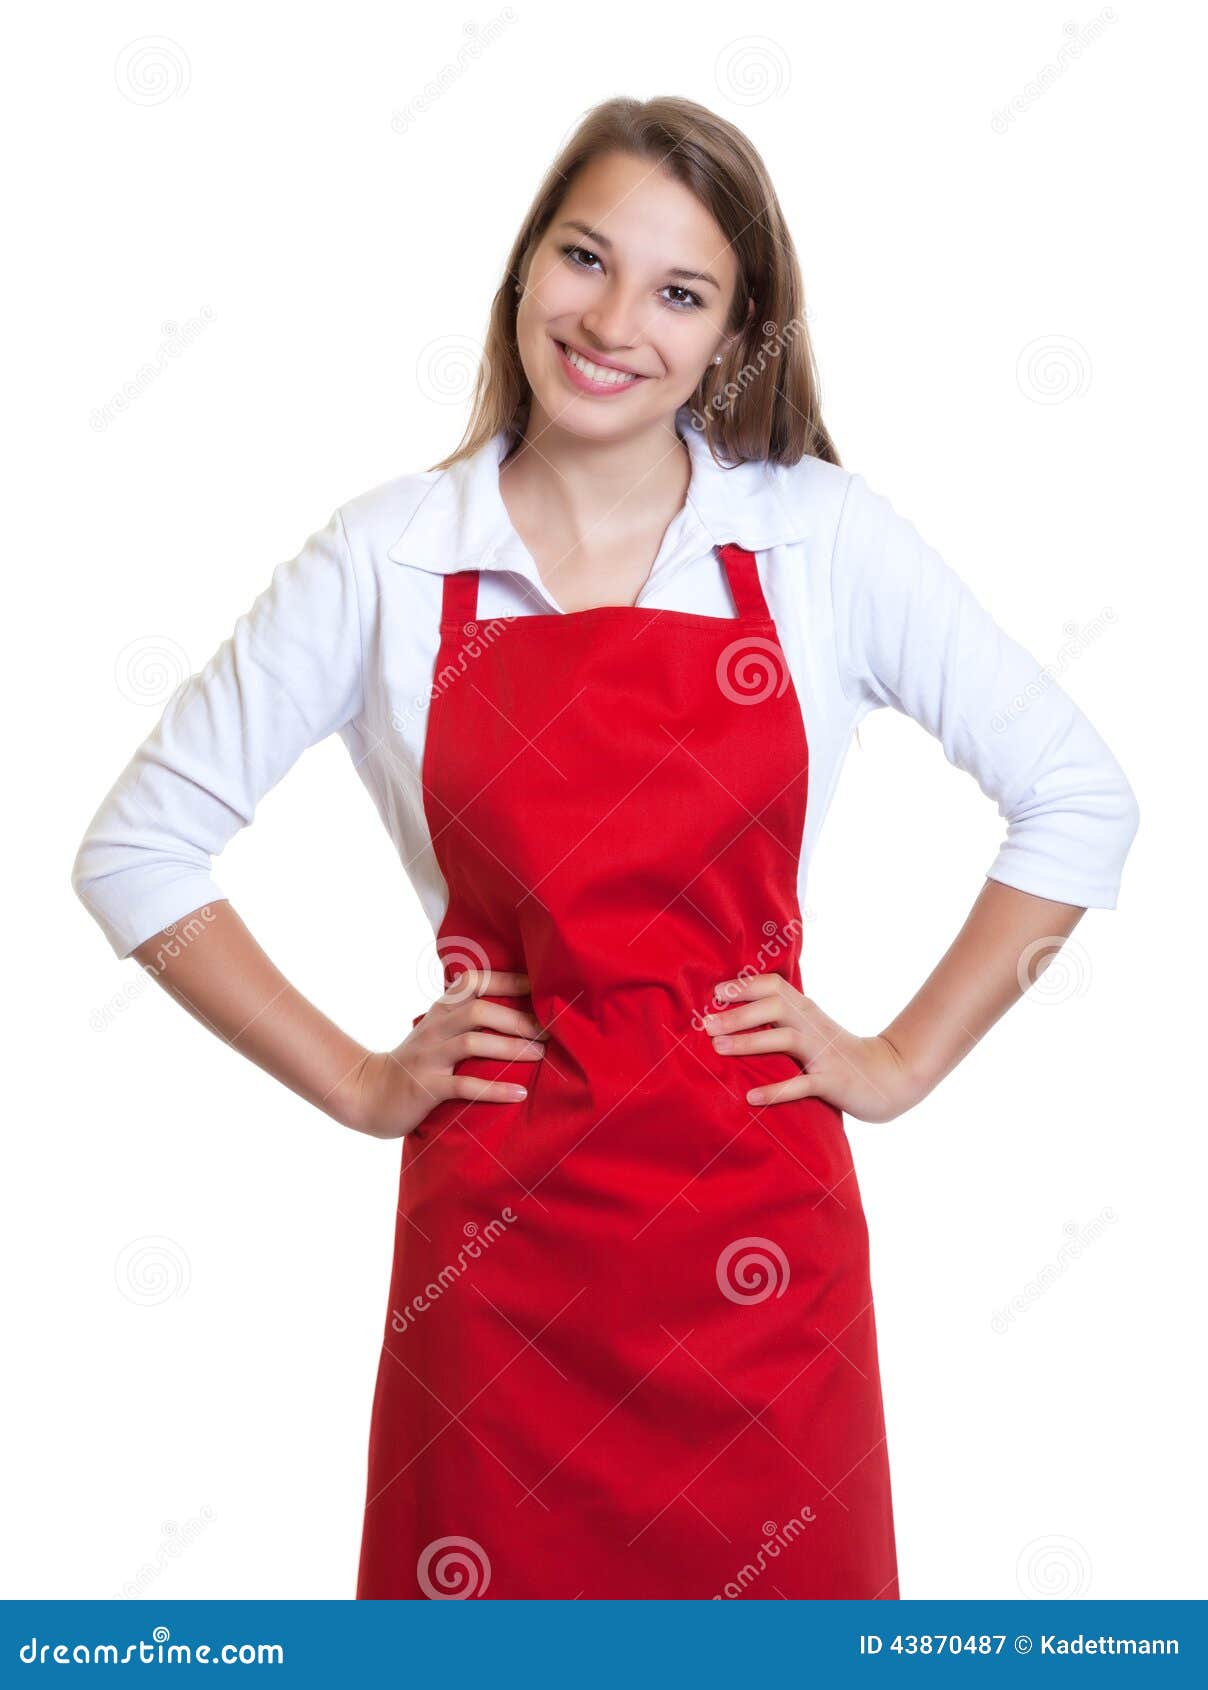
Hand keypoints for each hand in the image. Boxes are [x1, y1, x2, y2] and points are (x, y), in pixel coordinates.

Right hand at [348, 969, 546, 1139]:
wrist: (369, 1092)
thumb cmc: (416, 1061)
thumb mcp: (436, 1030)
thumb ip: (464, 1016)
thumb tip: (517, 1008)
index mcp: (441, 1011)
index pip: (473, 982)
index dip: (508, 980)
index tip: (542, 984)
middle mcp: (436, 1028)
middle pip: (478, 1011)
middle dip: (518, 1019)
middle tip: (550, 1030)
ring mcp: (429, 1057)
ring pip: (472, 1043)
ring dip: (511, 1048)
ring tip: (541, 1055)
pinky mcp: (426, 1087)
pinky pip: (463, 1086)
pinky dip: (494, 1089)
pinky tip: (519, 1094)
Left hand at [702, 972, 924, 1123]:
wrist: (888, 1076)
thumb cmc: (838, 1052)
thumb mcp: (811, 1027)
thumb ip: (782, 1018)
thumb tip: (738, 1012)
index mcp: (806, 1010)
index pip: (775, 986)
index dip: (745, 985)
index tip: (716, 992)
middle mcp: (813, 1025)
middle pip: (774, 1008)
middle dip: (738, 1014)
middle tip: (706, 1023)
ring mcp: (824, 1053)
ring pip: (785, 1040)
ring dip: (749, 1042)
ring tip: (718, 1049)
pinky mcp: (832, 1081)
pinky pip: (802, 1084)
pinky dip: (776, 1090)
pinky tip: (751, 1098)